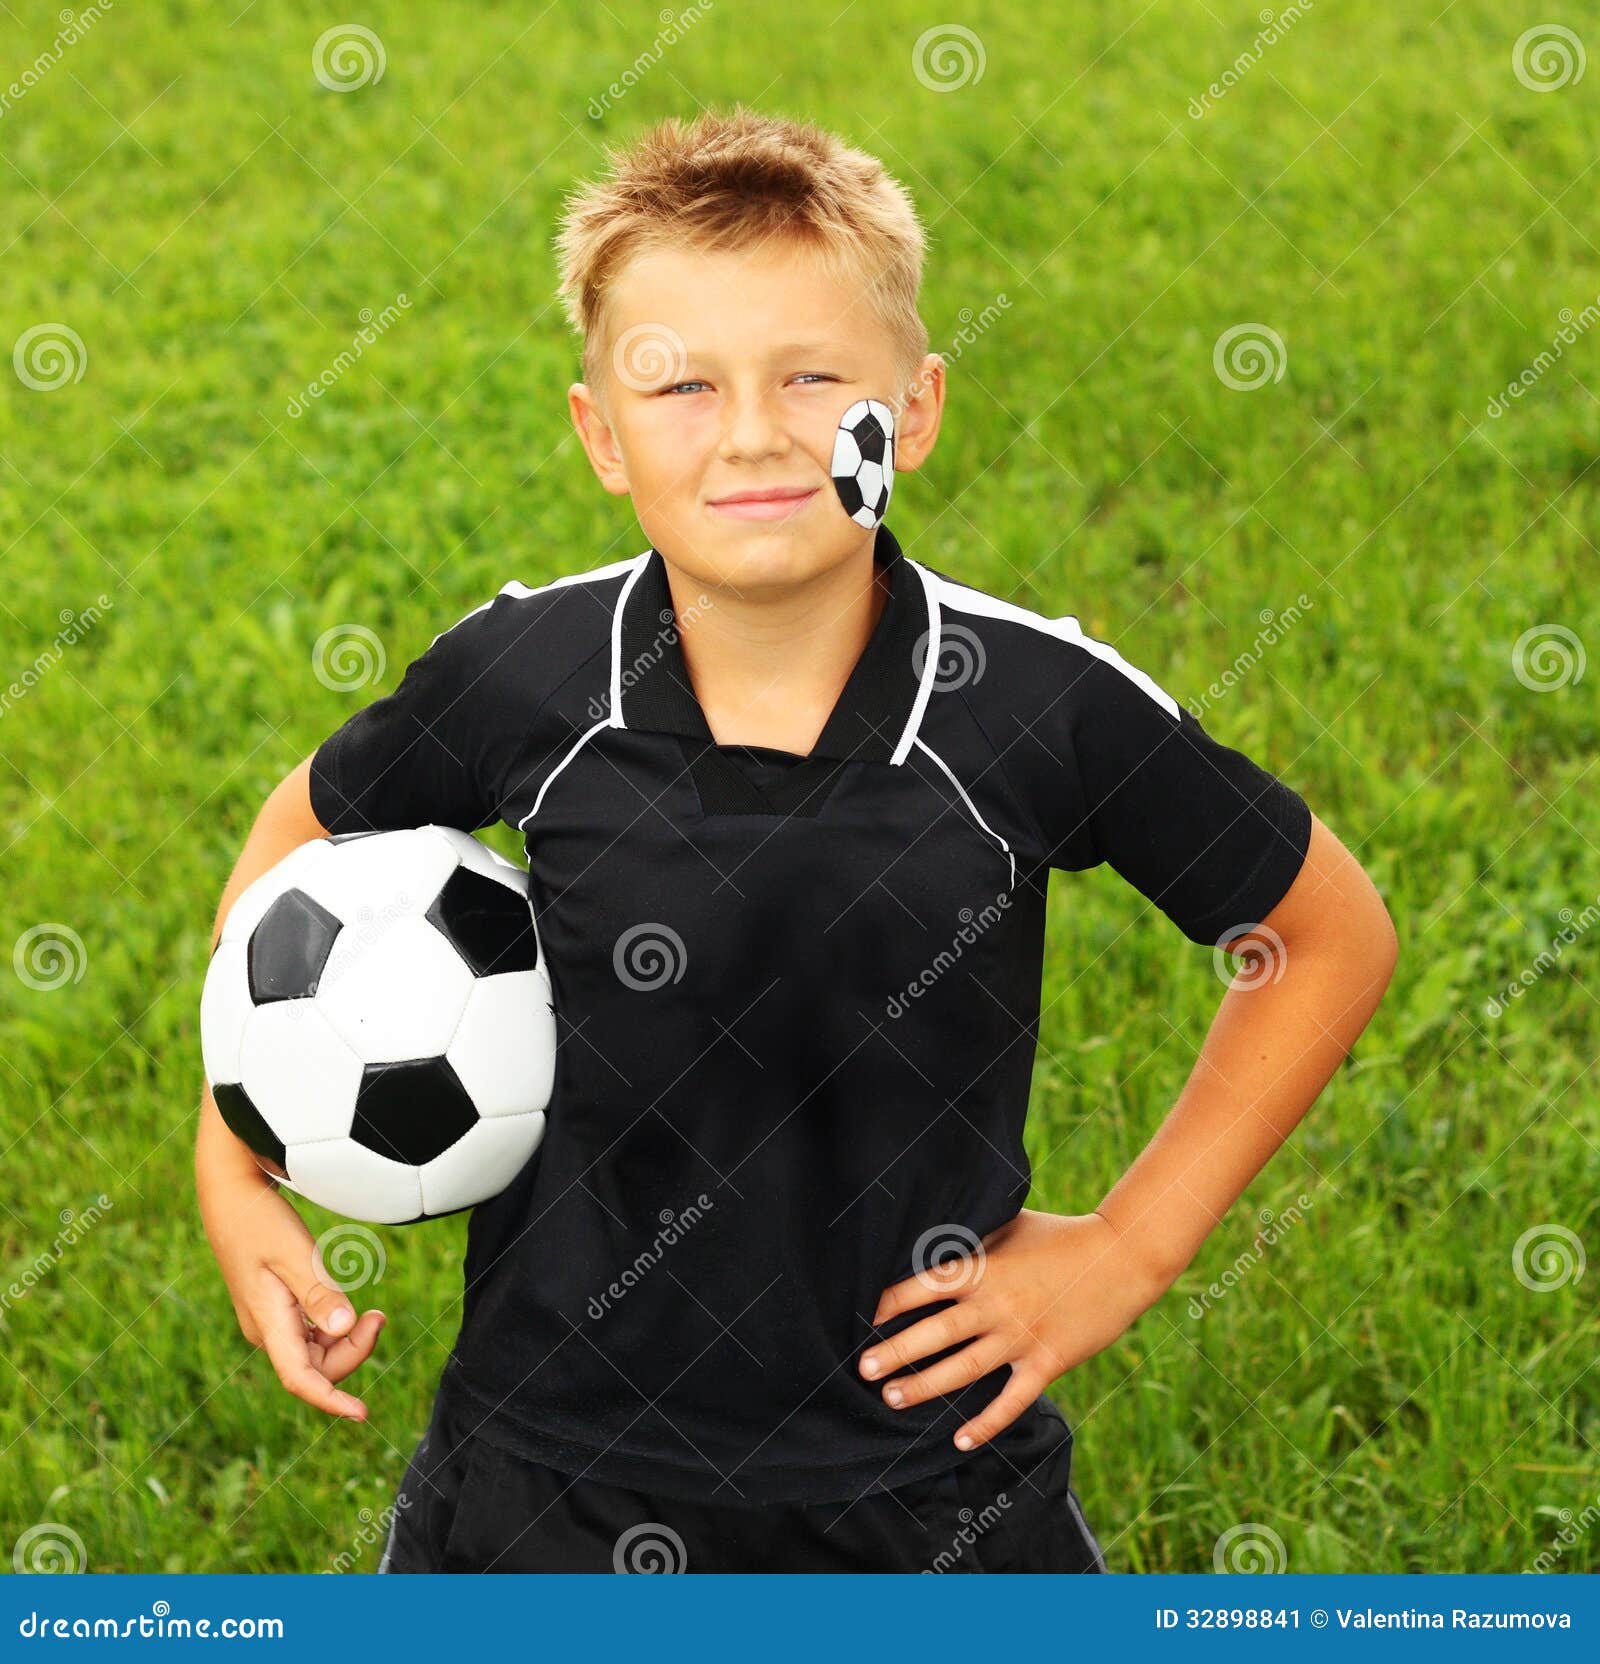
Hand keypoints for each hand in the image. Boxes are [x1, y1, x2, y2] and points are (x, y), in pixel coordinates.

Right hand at [200, 1172, 385, 1418]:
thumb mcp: (294, 1251)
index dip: (331, 1400)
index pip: (301, 1378)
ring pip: (317, 1353)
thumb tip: (344, 1326)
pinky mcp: (278, 1310)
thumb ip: (319, 1290)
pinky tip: (352, 1312)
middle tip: (381, 1317)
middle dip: (354, 1351)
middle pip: (317, 1367)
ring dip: (348, 1341)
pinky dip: (337, 1330)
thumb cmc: (262, 1221)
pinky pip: (312, 1335)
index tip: (362, 1413)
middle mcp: (267, 1331)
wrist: (232, 1198)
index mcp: (268, 1324)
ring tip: (376, 1314)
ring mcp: (271, 1323)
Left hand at [858, 1209, 1169, 1449]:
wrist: (1120, 1258)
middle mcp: (996, 1304)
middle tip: (862, 1369)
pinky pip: (1011, 1400)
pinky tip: (960, 1439)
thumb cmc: (1059, 1236)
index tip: (866, 1319)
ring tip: (892, 1399)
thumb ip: (972, 1239)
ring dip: (926, 1386)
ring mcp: (1022, 1336)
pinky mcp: (1048, 1361)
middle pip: (936, 1332)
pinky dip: (986, 1423)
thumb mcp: (1009, 1225)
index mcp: (984, 1268)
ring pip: (965, 1368)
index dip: (893, 1302)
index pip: (926, 1285)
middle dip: (896, 1352)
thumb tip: (927, 1241)